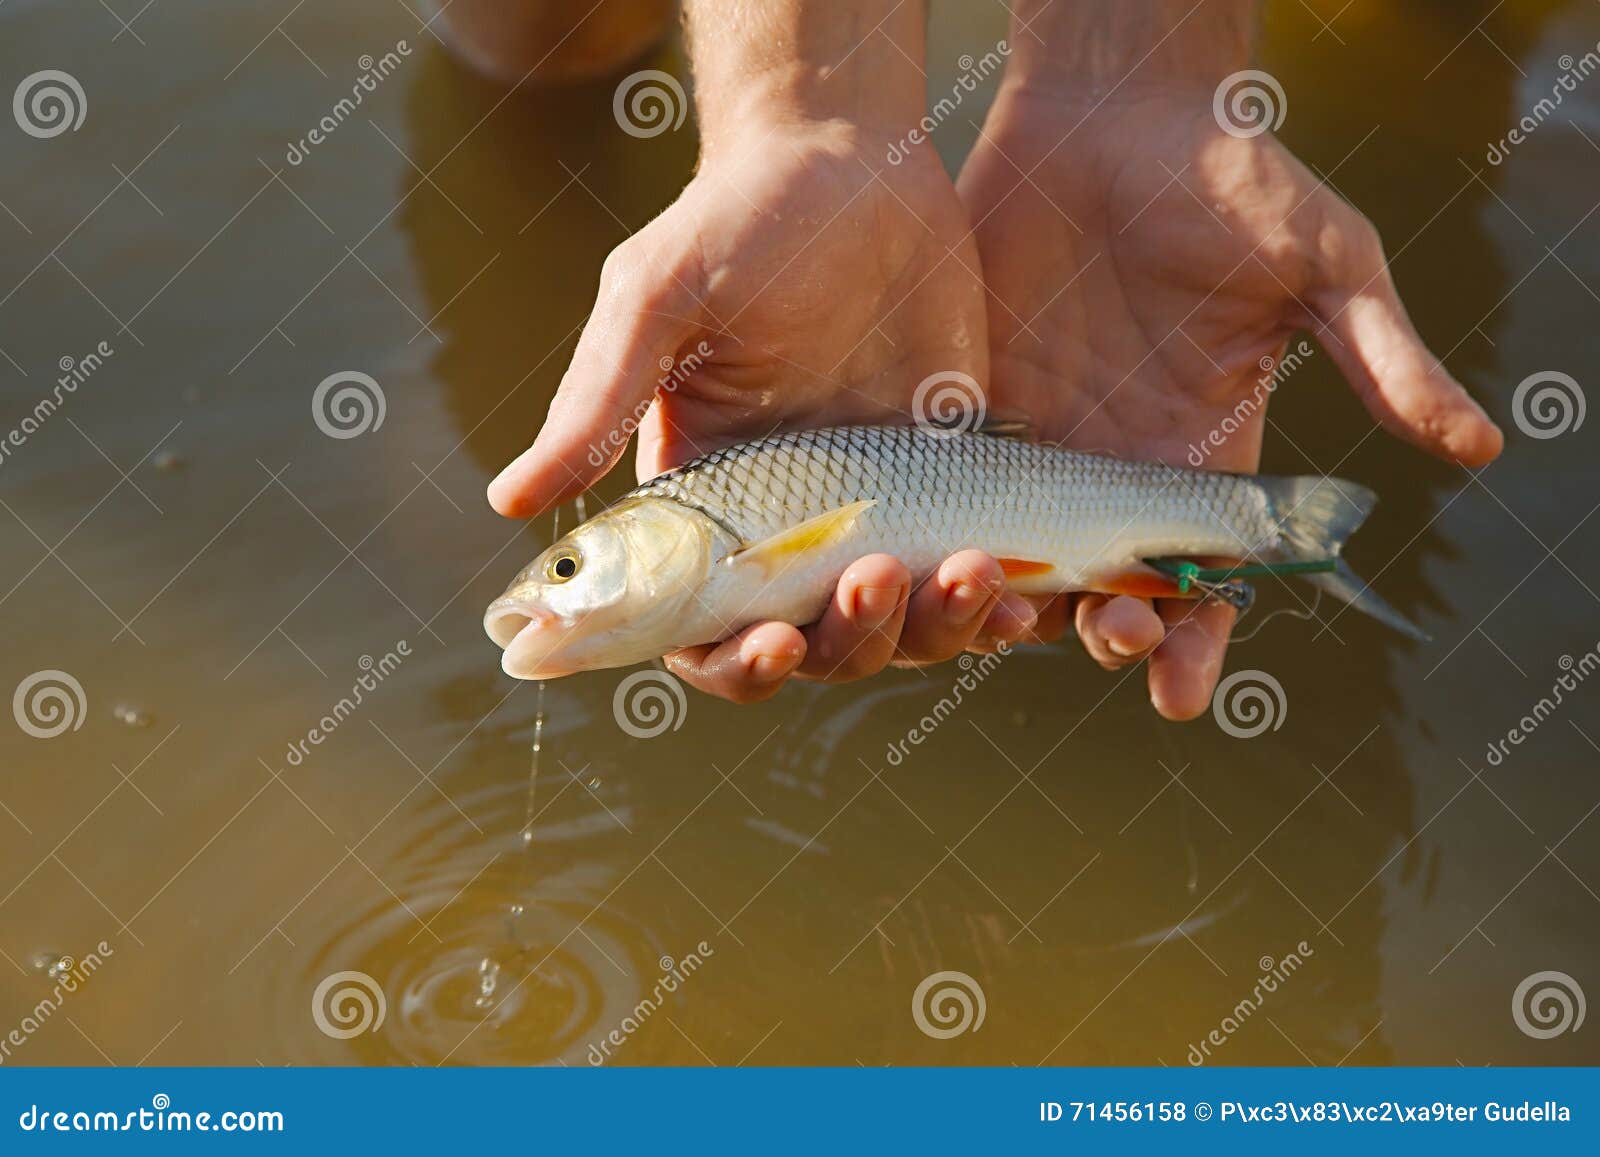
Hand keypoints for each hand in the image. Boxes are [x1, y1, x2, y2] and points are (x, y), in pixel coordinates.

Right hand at [489, 0, 1033, 701]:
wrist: (858, 159)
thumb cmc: (738, 220)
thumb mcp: (656, 302)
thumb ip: (597, 405)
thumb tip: (507, 502)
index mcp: (705, 506)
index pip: (703, 629)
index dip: (731, 664)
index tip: (772, 644)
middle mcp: (788, 527)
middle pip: (813, 649)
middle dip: (847, 642)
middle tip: (877, 575)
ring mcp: (874, 510)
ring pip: (898, 629)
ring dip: (931, 628)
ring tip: (970, 569)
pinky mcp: (950, 484)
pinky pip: (972, 578)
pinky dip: (996, 607)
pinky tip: (1021, 597)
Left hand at [958, 78, 1502, 718]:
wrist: (1112, 113)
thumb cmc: (1231, 181)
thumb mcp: (1321, 264)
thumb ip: (1381, 355)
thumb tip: (1480, 446)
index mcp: (1202, 458)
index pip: (1203, 576)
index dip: (1197, 639)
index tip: (1182, 693)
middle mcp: (1116, 470)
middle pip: (1109, 586)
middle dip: (1112, 632)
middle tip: (1114, 639)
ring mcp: (1035, 444)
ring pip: (1021, 558)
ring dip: (1018, 602)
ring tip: (1015, 620)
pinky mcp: (968, 408)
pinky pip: (946, 494)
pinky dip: (938, 537)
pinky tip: (928, 567)